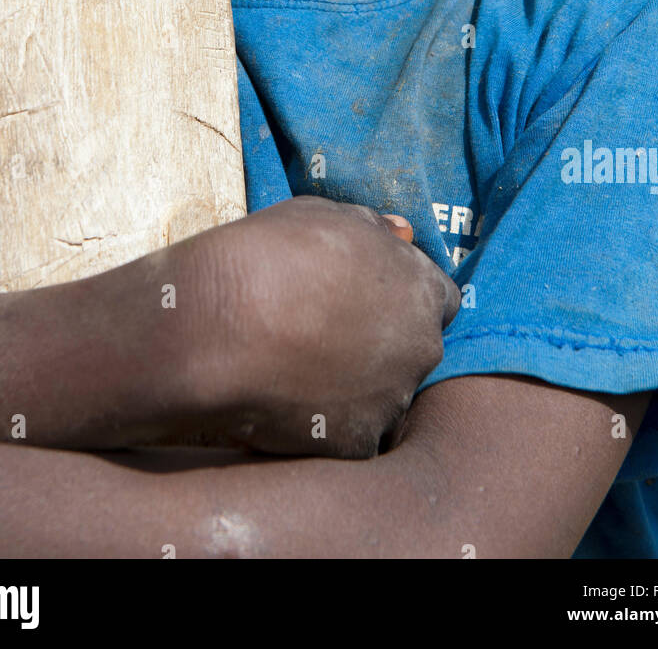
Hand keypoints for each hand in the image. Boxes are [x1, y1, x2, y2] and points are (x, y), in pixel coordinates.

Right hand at [86, 196, 459, 458]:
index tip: (366, 299)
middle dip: (384, 344)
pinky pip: (351, 435)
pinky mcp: (358, 443)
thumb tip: (402, 232)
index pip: (438, 300)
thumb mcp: (324, 215)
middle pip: (415, 350)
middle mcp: (421, 348)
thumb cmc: (270, 256)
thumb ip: (373, 227)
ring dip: (357, 386)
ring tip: (299, 369)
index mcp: (420, 290)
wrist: (219, 325)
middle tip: (327, 334)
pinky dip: (327, 424)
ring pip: (384, 396)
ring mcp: (392, 400)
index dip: (401, 299)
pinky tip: (289, 402)